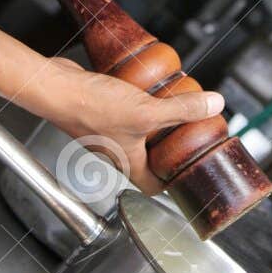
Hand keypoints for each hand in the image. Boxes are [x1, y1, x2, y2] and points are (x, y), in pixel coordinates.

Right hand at [21, 58, 223, 194]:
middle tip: (187, 133)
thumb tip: (215, 105)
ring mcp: (105, 132)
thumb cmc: (90, 108)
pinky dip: (136, 102)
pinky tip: (144, 86)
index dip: (173, 183)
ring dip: (153, 122)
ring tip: (171, 106)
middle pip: (148, 158)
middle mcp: (115, 152)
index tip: (189, 171)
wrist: (56, 87)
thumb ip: (183, 110)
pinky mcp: (97, 111)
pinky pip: (123, 111)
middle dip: (168, 146)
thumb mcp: (147, 111)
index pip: (155, 186)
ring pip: (135, 133)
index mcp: (128, 163)